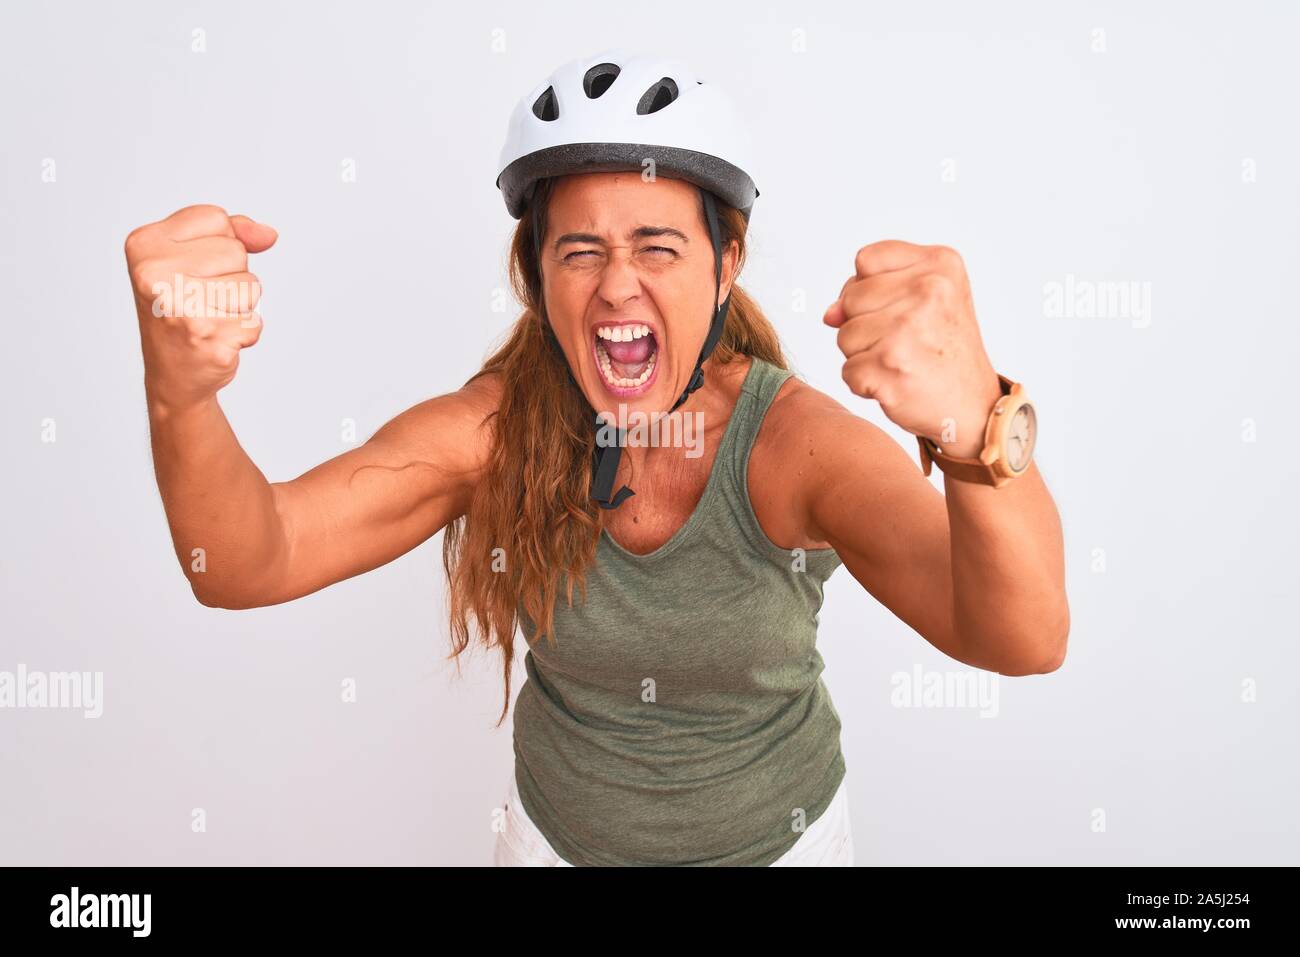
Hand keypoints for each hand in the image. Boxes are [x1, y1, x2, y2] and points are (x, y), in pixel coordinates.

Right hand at [124, 204, 277, 410]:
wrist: (172, 374)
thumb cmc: (182, 309)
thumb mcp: (193, 257)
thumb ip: (232, 233)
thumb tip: (268, 234)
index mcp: (144, 244)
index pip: (216, 218)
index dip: (218, 243)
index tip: (193, 268)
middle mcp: (153, 274)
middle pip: (236, 251)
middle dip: (232, 276)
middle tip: (201, 299)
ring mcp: (179, 307)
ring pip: (251, 285)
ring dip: (240, 305)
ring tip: (209, 317)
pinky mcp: (205, 337)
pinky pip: (255, 321)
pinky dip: (244, 332)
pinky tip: (216, 339)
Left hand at [823, 240, 1001, 459]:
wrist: (975, 405)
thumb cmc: (943, 349)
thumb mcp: (928, 299)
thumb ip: (873, 290)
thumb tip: (830, 314)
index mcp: (940, 263)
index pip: (866, 260)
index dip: (869, 288)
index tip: (899, 309)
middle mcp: (928, 290)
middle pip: (850, 299)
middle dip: (864, 324)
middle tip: (904, 342)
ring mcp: (908, 328)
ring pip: (844, 335)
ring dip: (863, 355)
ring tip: (901, 362)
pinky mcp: (890, 365)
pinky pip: (847, 371)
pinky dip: (864, 383)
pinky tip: (896, 383)